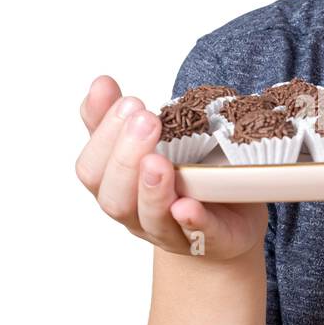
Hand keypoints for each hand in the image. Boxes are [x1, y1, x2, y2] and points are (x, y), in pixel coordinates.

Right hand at [75, 75, 268, 259]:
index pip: (92, 171)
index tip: (129, 103)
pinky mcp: (213, 241)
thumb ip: (119, 119)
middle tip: (147, 120)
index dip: (104, 138)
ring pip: (151, 221)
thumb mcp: (151, 144)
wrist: (231, 216)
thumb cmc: (184, 174)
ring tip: (158, 162)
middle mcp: (138, 216)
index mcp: (118, 189)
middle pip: (115, 200)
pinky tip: (187, 206)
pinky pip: (200, 237)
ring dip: (152, 190)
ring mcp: (174, 233)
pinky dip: (192, 221)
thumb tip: (100, 83)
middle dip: (126, 158)